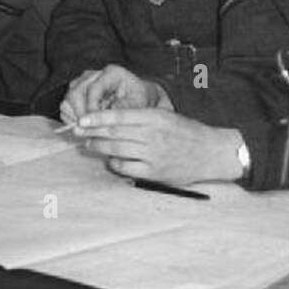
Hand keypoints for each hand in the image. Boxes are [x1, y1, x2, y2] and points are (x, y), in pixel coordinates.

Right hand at [59, 64, 171, 122]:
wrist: (133, 96)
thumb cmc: (137, 99)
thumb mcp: (138, 103)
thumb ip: (125, 108)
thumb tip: (109, 115)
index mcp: (111, 73)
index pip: (94, 89)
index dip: (92, 108)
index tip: (95, 124)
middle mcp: (92, 75)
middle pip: (75, 93)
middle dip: (80, 115)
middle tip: (88, 131)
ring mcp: (81, 82)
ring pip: (67, 101)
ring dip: (75, 119)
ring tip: (88, 130)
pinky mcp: (74, 92)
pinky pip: (65, 108)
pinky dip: (72, 120)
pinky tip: (85, 127)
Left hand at [72, 109, 244, 185]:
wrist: (211, 152)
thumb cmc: (187, 133)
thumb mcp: (166, 117)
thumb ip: (141, 118)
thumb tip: (110, 121)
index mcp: (154, 117)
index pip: (119, 116)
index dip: (96, 118)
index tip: (81, 120)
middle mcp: (152, 135)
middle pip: (113, 133)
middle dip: (92, 132)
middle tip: (77, 132)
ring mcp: (153, 154)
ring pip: (116, 150)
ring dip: (99, 147)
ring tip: (90, 145)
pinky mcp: (154, 172)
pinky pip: (126, 168)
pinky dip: (115, 164)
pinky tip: (112, 161)